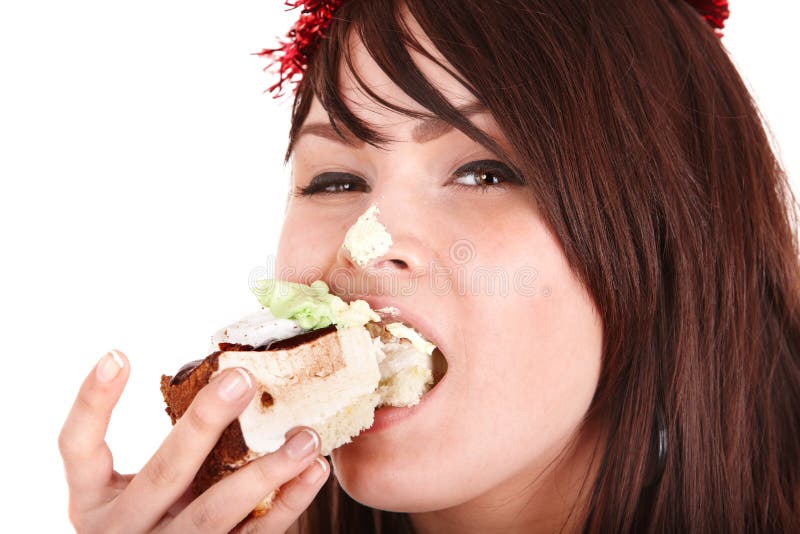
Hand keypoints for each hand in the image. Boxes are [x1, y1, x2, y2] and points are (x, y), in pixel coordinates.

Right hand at [59, 350, 328, 532]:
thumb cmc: (147, 525)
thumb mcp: (129, 497)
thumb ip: (165, 455)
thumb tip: (223, 382)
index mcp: (92, 502)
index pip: (77, 448)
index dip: (93, 402)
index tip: (119, 354)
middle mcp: (122, 530)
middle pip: (165, 472)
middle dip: (206, 423)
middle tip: (242, 379)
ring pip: (216, 511)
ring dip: (266, 471)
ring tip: (304, 436)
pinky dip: (289, 504)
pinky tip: (313, 471)